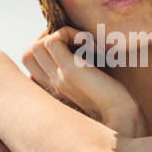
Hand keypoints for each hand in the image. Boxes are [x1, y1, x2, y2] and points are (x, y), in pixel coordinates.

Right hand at [22, 27, 144, 134]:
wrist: (124, 117)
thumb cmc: (114, 101)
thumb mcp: (88, 84)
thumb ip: (78, 71)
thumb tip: (80, 47)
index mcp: (53, 92)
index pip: (30, 65)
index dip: (46, 50)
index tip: (71, 47)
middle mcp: (50, 86)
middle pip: (27, 55)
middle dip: (48, 40)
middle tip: (75, 42)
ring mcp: (57, 79)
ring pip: (35, 47)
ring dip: (59, 35)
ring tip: (84, 42)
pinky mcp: (69, 72)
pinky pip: (53, 40)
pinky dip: (70, 33)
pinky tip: (91, 44)